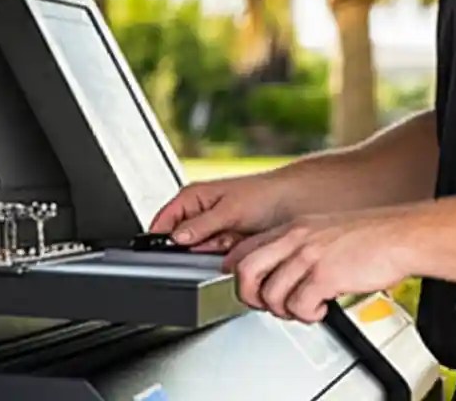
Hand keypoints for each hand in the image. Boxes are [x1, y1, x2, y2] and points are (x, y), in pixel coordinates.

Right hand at [148, 173, 293, 252]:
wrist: (295, 204)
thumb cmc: (265, 195)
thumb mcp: (230, 209)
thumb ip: (202, 225)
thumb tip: (177, 238)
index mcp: (192, 198)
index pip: (162, 222)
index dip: (159, 239)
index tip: (160, 254)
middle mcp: (199, 216)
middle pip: (179, 243)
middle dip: (196, 248)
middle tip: (216, 241)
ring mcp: (213, 233)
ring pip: (199, 255)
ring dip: (214, 253)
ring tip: (233, 240)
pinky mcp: (225, 247)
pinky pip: (216, 261)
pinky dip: (226, 258)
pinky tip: (239, 248)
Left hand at [223, 209, 413, 322]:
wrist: (401, 236)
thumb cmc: (370, 237)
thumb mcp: (324, 231)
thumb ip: (299, 247)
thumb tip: (281, 271)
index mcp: (293, 228)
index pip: (244, 250)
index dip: (239, 275)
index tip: (248, 288)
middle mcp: (296, 239)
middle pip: (246, 271)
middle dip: (250, 297)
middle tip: (268, 306)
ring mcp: (309, 257)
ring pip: (271, 294)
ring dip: (284, 311)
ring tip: (303, 309)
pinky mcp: (326, 276)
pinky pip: (299, 307)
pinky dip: (308, 316)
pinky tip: (321, 309)